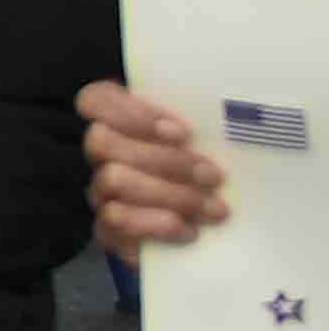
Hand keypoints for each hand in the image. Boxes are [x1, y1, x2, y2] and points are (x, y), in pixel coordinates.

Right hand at [84, 80, 236, 256]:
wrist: (225, 231)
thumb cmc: (216, 174)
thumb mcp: (215, 142)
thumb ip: (207, 124)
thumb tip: (235, 115)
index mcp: (121, 121)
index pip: (95, 100)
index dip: (129, 112)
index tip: (183, 132)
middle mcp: (103, 155)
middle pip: (102, 142)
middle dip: (165, 159)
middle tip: (214, 176)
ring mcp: (101, 191)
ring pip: (112, 180)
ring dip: (169, 194)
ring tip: (213, 208)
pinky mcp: (106, 229)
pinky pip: (113, 221)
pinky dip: (155, 224)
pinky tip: (188, 230)